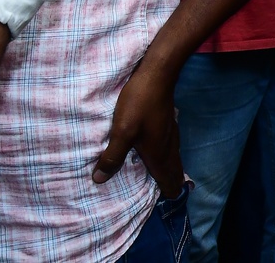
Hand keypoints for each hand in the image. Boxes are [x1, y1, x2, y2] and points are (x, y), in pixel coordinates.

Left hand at [94, 63, 182, 195]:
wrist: (157, 75)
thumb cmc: (139, 104)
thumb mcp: (122, 131)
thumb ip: (112, 156)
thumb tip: (100, 180)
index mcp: (158, 151)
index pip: (167, 175)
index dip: (168, 188)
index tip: (170, 200)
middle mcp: (167, 144)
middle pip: (174, 167)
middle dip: (173, 180)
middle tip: (173, 193)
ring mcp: (170, 131)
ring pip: (174, 155)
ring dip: (172, 168)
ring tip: (171, 176)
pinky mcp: (168, 120)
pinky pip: (172, 145)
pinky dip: (170, 155)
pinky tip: (166, 150)